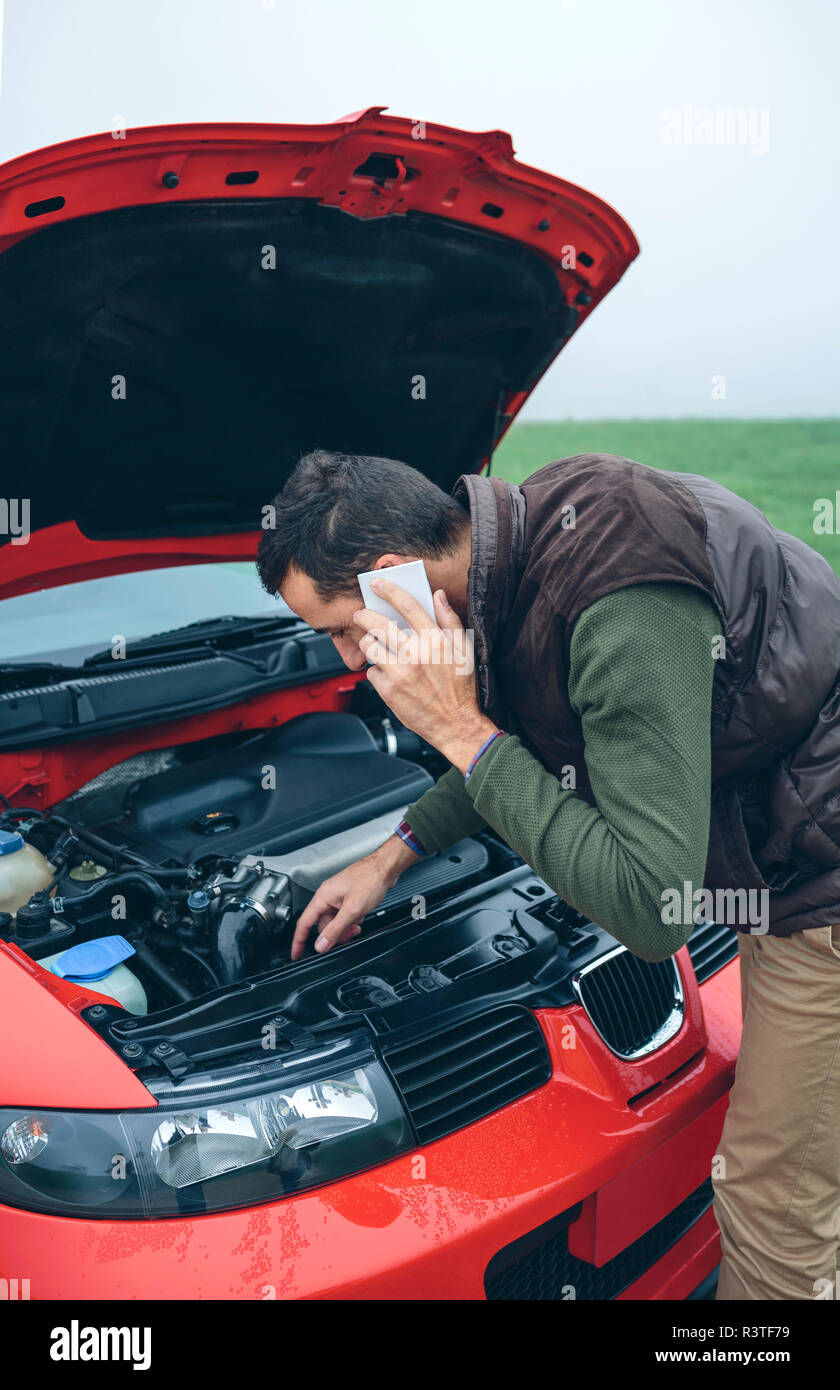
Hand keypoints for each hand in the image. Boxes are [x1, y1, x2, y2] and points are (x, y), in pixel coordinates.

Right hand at [290, 834, 416, 959]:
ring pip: (335, 922)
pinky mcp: (348, 899)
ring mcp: (338, 898)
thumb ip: (335, 929)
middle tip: (349, 934)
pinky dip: (352, 921)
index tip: (296, 954)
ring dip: (346, 927)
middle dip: (335, 934)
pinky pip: (344, 916)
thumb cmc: (370, 879)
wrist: (385, 868)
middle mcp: (328, 897)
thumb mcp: (352, 910)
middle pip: (323, 925)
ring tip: (358, 923)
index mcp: (323, 897)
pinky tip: (361, 916)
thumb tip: (321, 944)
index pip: (304, 924)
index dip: (298, 941)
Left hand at [354, 579, 497, 772]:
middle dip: (365, 616)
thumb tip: (439, 595)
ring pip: (370, 647)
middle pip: (379, 624)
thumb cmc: (461, 689)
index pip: (408, 606)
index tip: (378, 585)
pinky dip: (378, 672)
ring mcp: (400, 673)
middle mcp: (416, 654)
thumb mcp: (465, 651)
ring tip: (377, 648)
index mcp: (436, 641)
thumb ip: (450, 621)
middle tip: (360, 615)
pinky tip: (390, 676)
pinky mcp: (388, 690)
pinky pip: (371, 673)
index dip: (390, 591)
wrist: (456, 725)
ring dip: (370, 645)